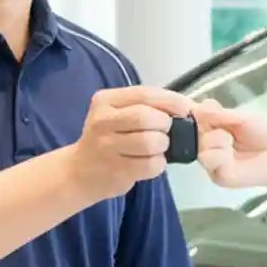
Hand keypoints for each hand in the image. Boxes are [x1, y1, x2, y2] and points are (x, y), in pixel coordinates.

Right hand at [72, 86, 194, 199]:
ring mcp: (107, 147)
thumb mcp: (118, 114)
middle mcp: (102, 121)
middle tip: (165, 132)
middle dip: (165, 125)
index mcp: (105, 101)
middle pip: (146, 117)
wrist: (80, 171)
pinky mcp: (115, 170)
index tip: (185, 107)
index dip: (169, 100)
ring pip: (151, 142)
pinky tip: (151, 162)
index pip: (143, 94)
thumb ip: (147, 106)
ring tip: (157, 148)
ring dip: (162, 146)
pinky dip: (158, 164)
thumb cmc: (108, 138)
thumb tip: (187, 105)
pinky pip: (150, 165)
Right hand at [193, 99, 266, 194]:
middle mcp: (210, 143)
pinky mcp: (218, 174)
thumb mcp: (243, 118)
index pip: (193, 116)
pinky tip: (229, 152)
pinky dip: (218, 152)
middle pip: (191, 131)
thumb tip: (198, 108)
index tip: (176, 101)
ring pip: (198, 146)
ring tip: (228, 140)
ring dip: (213, 139)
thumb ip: (220, 115)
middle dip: (202, 125)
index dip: (184, 108)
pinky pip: (207, 159)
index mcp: (214, 127)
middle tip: (221, 127)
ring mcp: (213, 160)